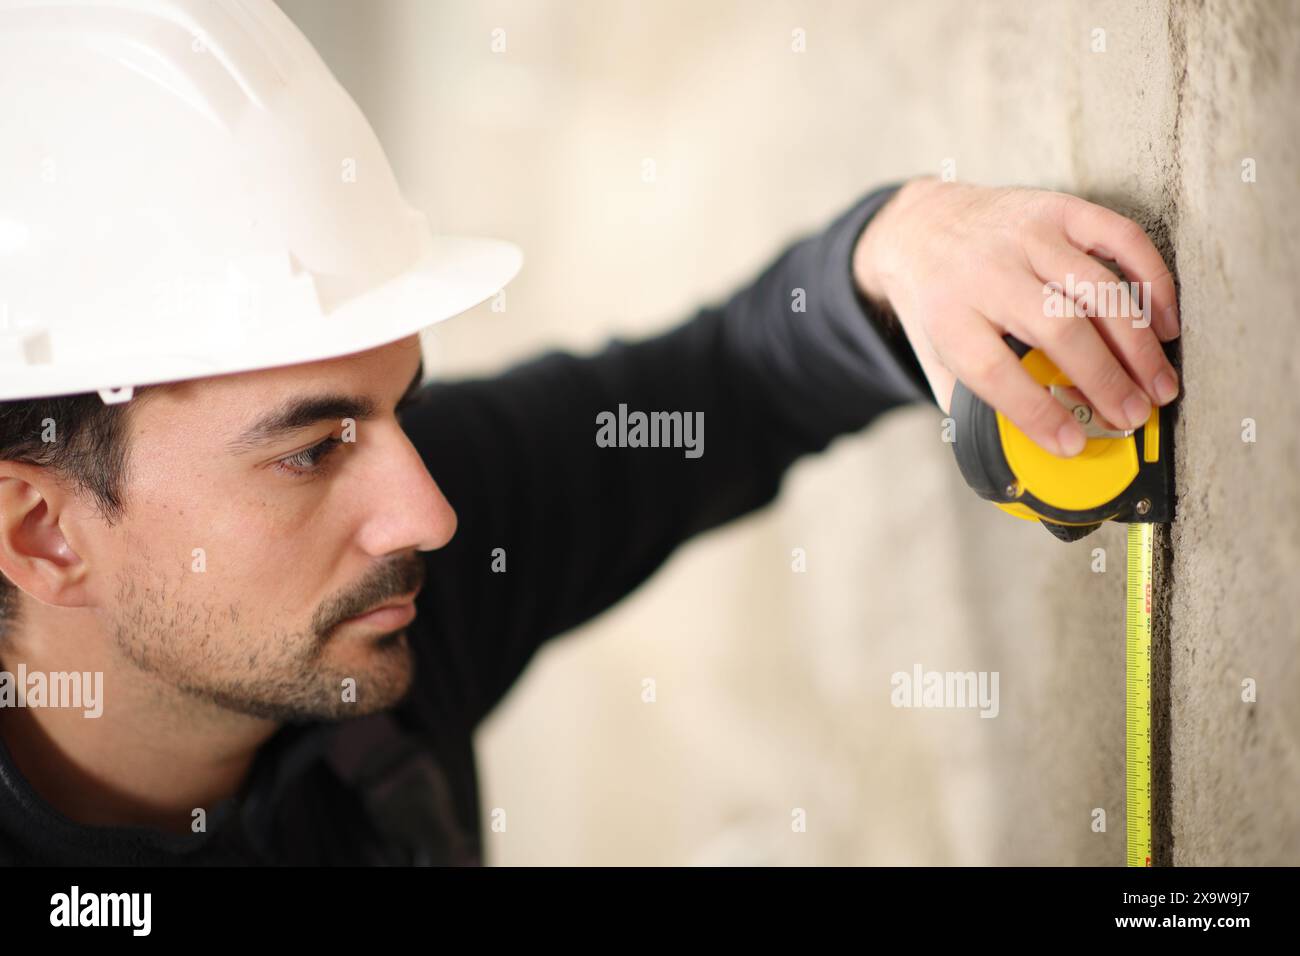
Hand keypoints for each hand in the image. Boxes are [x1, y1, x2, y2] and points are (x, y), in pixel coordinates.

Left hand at [853, 177, 1179, 456]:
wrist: (922, 225)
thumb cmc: (938, 302)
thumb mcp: (934, 355)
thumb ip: (967, 402)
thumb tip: (1014, 458)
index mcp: (949, 316)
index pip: (994, 371)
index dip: (1037, 413)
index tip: (1071, 445)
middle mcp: (987, 272)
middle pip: (1058, 329)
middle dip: (1105, 380)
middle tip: (1133, 416)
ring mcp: (1028, 235)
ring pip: (1099, 290)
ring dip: (1138, 344)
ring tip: (1158, 385)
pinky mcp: (1060, 209)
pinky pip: (1122, 240)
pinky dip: (1153, 283)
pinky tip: (1164, 325)